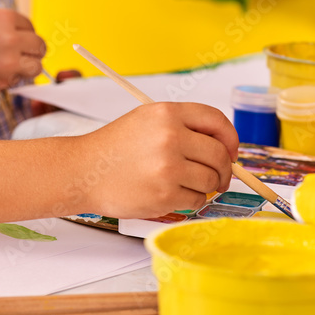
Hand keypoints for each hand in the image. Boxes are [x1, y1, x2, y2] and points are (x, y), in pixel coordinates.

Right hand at [0, 8, 45, 94]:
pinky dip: (10, 80)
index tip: (22, 40)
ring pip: (36, 67)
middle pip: (39, 46)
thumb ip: (1, 23)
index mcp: (4, 18)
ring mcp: (8, 62)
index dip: (26, 34)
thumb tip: (21, 32)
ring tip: (14, 67)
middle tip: (26, 55)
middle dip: (34, 51)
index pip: (30, 26)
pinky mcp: (2, 82)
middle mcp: (10, 38)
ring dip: (29, 68)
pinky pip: (17, 82)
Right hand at [79, 102, 238, 219]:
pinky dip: (190, 201)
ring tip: (183, 184)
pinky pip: (197, 201)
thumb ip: (183, 127)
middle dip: (223, 170)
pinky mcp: (165, 194)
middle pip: (219, 155)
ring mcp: (168, 166)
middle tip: (216, 177)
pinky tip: (170, 194)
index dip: (230, 137)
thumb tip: (224, 149)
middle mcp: (170, 136)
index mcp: (166, 113)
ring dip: (205, 187)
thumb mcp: (146, 120)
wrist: (84, 170)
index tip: (231, 150)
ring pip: (211, 180)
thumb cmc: (115, 147)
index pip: (216, 120)